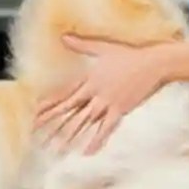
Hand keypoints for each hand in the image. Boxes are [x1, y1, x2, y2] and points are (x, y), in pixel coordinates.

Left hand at [33, 34, 171, 154]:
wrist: (153, 64)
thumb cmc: (128, 54)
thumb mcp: (103, 47)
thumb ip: (81, 44)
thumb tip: (63, 37)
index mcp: (89, 80)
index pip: (64, 94)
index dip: (49, 104)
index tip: (35, 113)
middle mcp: (95, 93)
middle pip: (70, 111)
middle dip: (53, 123)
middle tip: (37, 134)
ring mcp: (108, 103)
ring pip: (84, 122)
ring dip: (70, 136)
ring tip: (56, 149)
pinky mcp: (121, 110)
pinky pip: (106, 128)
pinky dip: (96, 140)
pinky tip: (86, 152)